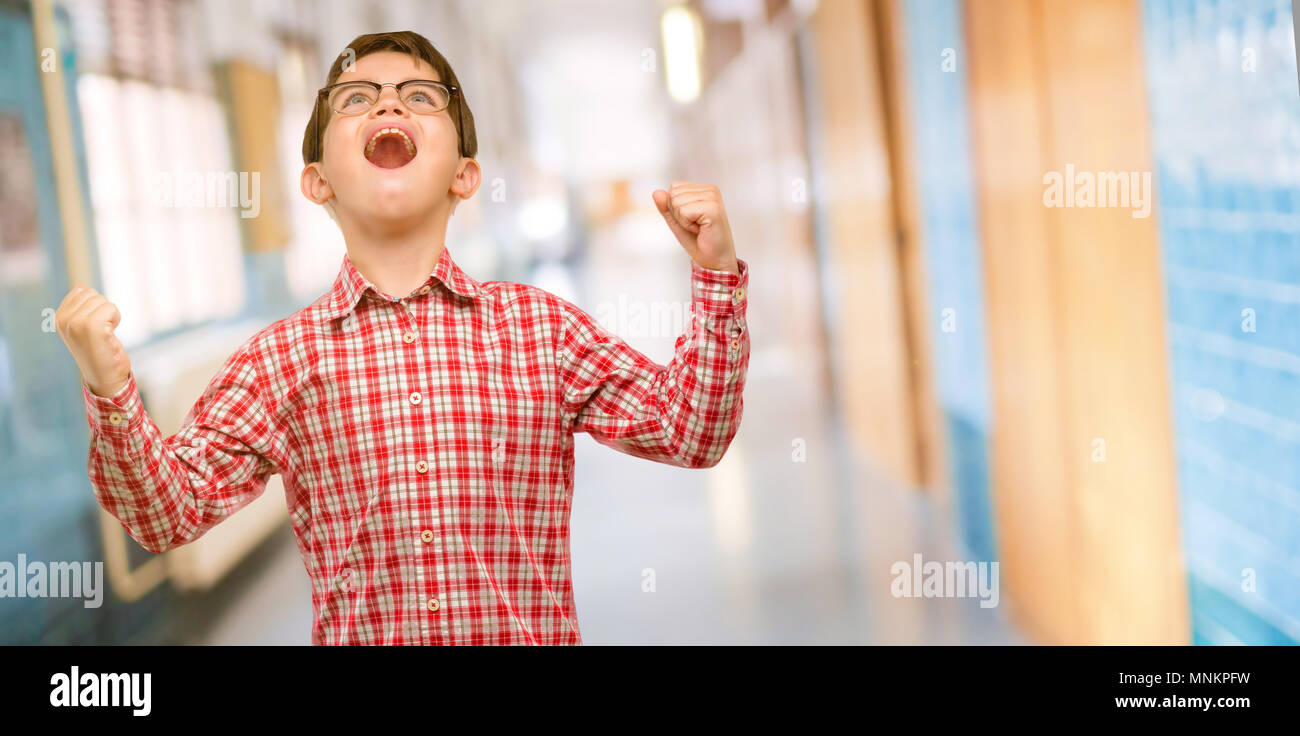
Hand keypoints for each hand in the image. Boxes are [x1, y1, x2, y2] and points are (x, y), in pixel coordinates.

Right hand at [55, 284, 131, 398]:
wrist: (105, 378)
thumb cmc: (99, 352)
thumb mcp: (84, 327)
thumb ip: (81, 307)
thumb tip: (81, 286)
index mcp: (59, 318)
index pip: (82, 291)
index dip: (95, 307)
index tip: (94, 327)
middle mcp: (63, 320)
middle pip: (93, 294)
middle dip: (103, 310)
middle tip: (101, 332)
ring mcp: (76, 323)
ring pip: (103, 301)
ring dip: (110, 316)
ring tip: (105, 335)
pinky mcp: (91, 327)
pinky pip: (111, 308)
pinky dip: (116, 319)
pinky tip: (110, 336)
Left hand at [652, 182, 737, 274]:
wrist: (714, 260)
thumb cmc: (698, 241)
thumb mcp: (677, 221)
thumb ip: (666, 207)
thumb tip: (656, 192)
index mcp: (704, 189)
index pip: (673, 187)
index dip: (674, 208)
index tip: (691, 220)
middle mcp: (710, 190)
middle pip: (673, 193)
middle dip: (677, 214)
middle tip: (695, 226)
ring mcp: (713, 198)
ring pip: (677, 202)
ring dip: (683, 220)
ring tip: (698, 228)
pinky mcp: (713, 209)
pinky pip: (684, 211)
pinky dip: (687, 225)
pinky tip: (701, 230)